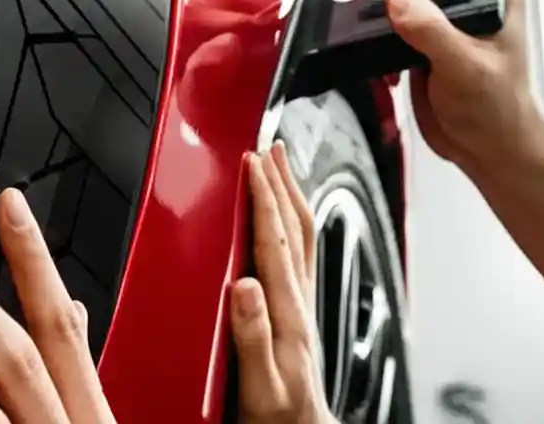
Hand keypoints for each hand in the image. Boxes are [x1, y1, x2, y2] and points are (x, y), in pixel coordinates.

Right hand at [231, 143, 334, 423]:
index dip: (263, 198)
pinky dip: (288, 224)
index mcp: (287, 315)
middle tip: (268, 146)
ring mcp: (301, 308)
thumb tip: (242, 285)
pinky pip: (297, 256)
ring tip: (278, 168)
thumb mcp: (258, 385)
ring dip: (289, 197)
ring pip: (300, 238)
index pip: (276, 242)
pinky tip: (278, 221)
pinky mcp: (296, 316)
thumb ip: (250, 335)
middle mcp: (299, 304)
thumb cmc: (277, 418)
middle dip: (281, 184)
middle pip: (295, 230)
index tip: (251, 162)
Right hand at [384, 0, 543, 176]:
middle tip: (404, 35)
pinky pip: (396, 9)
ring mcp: (454, 5)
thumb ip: (431, 31)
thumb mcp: (464, 70)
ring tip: (400, 51)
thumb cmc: (491, 109)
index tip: (394, 17)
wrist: (492, 145)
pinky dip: (387, 29)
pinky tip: (397, 58)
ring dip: (392, 15)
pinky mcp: (432, 25)